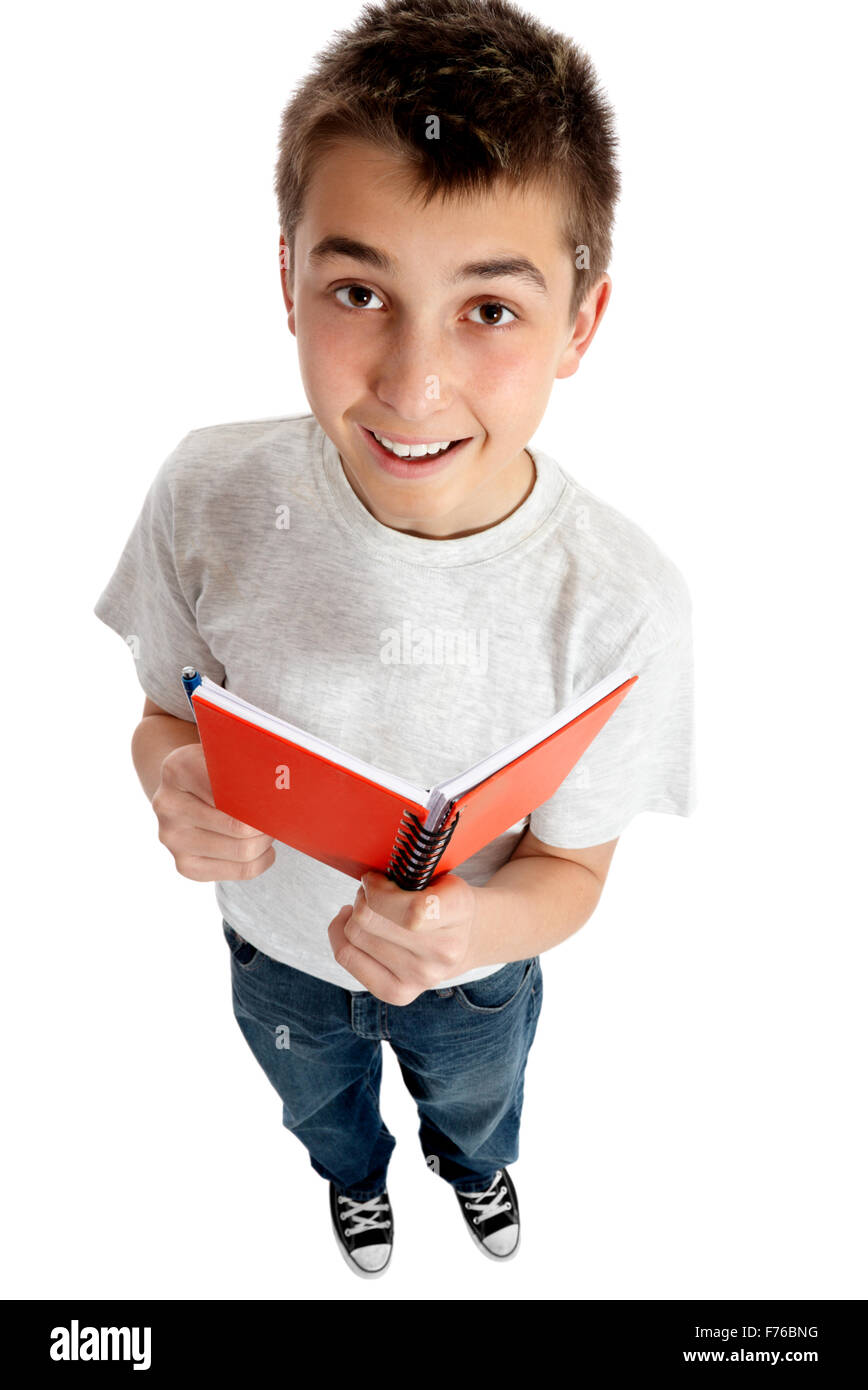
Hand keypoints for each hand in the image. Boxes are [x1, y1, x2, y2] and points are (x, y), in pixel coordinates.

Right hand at [151, 742, 276, 881]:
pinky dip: (261, 860)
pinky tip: (261, 847)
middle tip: (279, 814)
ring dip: (265, 841)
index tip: (277, 794)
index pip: (232, 786)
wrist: (182, 792)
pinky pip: (240, 871)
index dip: (262, 793)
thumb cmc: (212, 771)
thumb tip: (282, 779)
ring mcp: (172, 838)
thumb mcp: (222, 754)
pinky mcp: (184, 865)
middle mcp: (169, 805)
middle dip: (267, 822)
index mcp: (178, 768)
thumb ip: (245, 761)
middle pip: (240, 825)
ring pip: (243, 850)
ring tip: (268, 828)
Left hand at [327, 870, 476, 1004]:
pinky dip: (338, 934)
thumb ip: (410, 875)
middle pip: (370, 920)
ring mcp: (422, 977)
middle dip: (361, 898)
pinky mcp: (399, 993)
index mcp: (459, 911)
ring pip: (355, 936)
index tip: (374, 880)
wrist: (465, 939)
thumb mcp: (440, 876)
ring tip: (366, 908)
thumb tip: (367, 883)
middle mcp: (444, 951)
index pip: (411, 910)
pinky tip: (350, 924)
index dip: (379, 892)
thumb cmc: (443, 901)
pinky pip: (347, 958)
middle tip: (369, 892)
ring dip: (352, 915)